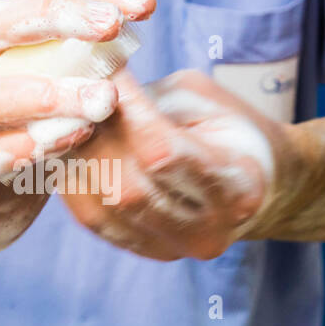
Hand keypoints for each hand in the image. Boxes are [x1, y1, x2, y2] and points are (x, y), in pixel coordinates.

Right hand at [0, 0, 142, 292]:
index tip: (142, 2)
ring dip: (47, 94)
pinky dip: (21, 148)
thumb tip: (122, 64)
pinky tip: (68, 143)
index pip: (24, 9)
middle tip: (112, 24)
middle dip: (54, 16)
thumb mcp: (37, 138)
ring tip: (103, 101)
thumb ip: (65, 106)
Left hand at [60, 69, 285, 259]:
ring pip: (103, 209)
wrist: (253, 183)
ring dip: (78, 160)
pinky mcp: (145, 251)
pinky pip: (94, 220)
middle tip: (77, 97)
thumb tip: (92, 93)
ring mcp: (175, 249)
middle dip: (95, 138)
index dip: (126, 111)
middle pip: (127, 189)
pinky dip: (74, 182)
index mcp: (239, 187)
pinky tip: (70, 149)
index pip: (163, 153)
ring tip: (70, 120)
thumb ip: (154, 101)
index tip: (104, 74)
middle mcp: (208, 231)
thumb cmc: (228, 129)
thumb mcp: (204, 100)